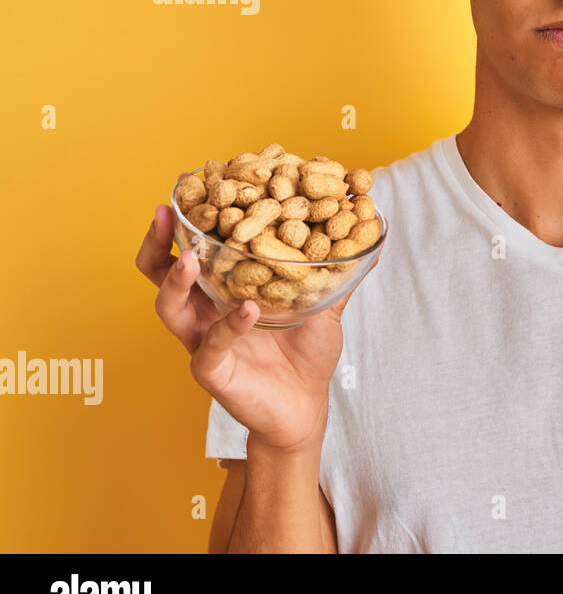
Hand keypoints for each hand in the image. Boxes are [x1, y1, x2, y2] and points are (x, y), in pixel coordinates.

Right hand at [136, 181, 383, 453]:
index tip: (191, 187)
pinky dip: (228, 325)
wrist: (306, 406)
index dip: (187, 222)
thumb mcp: (324, 305)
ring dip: (178, 279)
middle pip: (160, 272)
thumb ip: (338, 271)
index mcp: (223, 289)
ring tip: (193, 257)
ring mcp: (201, 341)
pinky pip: (209, 346)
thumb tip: (372, 233)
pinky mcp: (211, 371)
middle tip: (165, 212)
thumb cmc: (307, 354)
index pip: (192, 249)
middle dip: (158, 241)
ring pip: (170, 307)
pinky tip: (247, 308)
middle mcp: (204, 311)